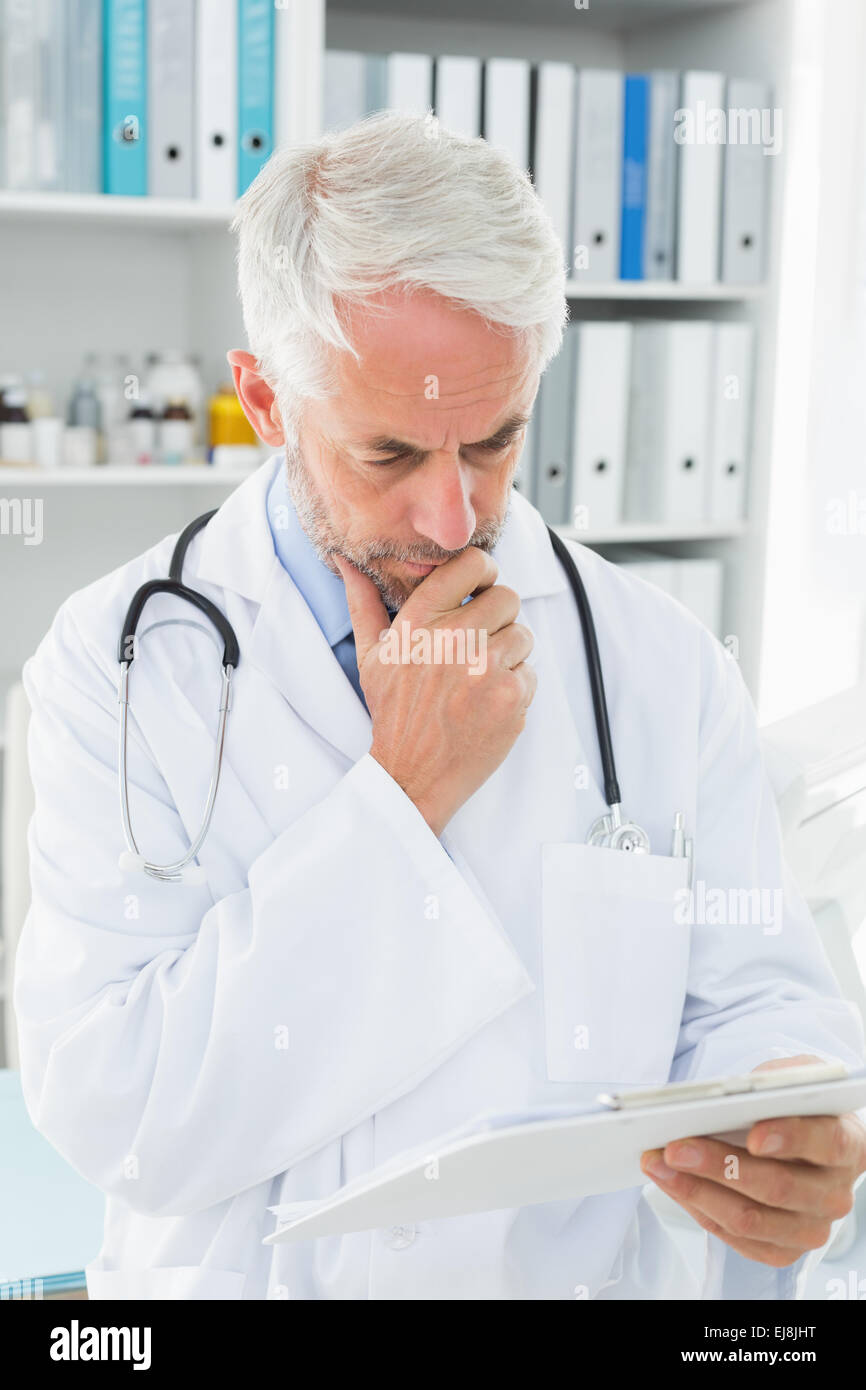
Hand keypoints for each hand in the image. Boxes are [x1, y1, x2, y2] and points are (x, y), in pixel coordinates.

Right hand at [335, 547, 535, 836]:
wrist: (412, 776)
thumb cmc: (393, 714)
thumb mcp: (370, 657)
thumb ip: (363, 604)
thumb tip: (346, 562)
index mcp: (418, 622)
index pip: (471, 565)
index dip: (484, 572)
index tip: (480, 589)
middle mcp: (452, 639)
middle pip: (507, 597)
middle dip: (499, 618)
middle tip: (480, 645)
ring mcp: (484, 668)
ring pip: (523, 634)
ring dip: (510, 654)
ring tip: (481, 679)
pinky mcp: (510, 697)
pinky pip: (530, 672)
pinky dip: (516, 688)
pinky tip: (488, 705)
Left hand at [640, 1055, 865, 1266]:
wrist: (803, 1141)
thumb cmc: (795, 1107)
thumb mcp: (793, 1078)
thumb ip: (775, 1080)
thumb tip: (735, 1093)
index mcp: (848, 1144)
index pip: (826, 1143)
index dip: (791, 1138)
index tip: (754, 1135)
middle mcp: (835, 1193)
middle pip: (777, 1186)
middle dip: (720, 1165)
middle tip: (676, 1147)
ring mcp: (811, 1227)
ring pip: (751, 1219)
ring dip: (697, 1192)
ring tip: (659, 1166)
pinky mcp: (783, 1249)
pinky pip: (737, 1238)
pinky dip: (699, 1210)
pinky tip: (673, 1185)